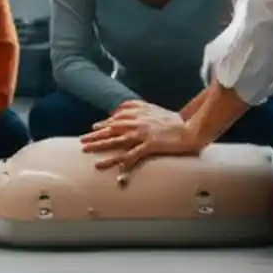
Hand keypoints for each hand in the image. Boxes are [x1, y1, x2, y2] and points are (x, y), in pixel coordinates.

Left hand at [79, 101, 203, 172]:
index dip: (103, 125)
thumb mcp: (152, 108)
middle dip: (96, 135)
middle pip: (111, 130)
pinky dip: (117, 162)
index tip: (93, 129)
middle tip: (82, 141)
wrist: (190, 128)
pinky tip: (106, 165)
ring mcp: (141, 135)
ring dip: (100, 146)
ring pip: (116, 142)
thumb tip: (119, 109)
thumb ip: (135, 106)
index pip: (115, 119)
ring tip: (86, 150)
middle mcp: (136, 123)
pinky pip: (129, 156)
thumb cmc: (173, 120)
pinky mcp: (148, 146)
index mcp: (137, 114)